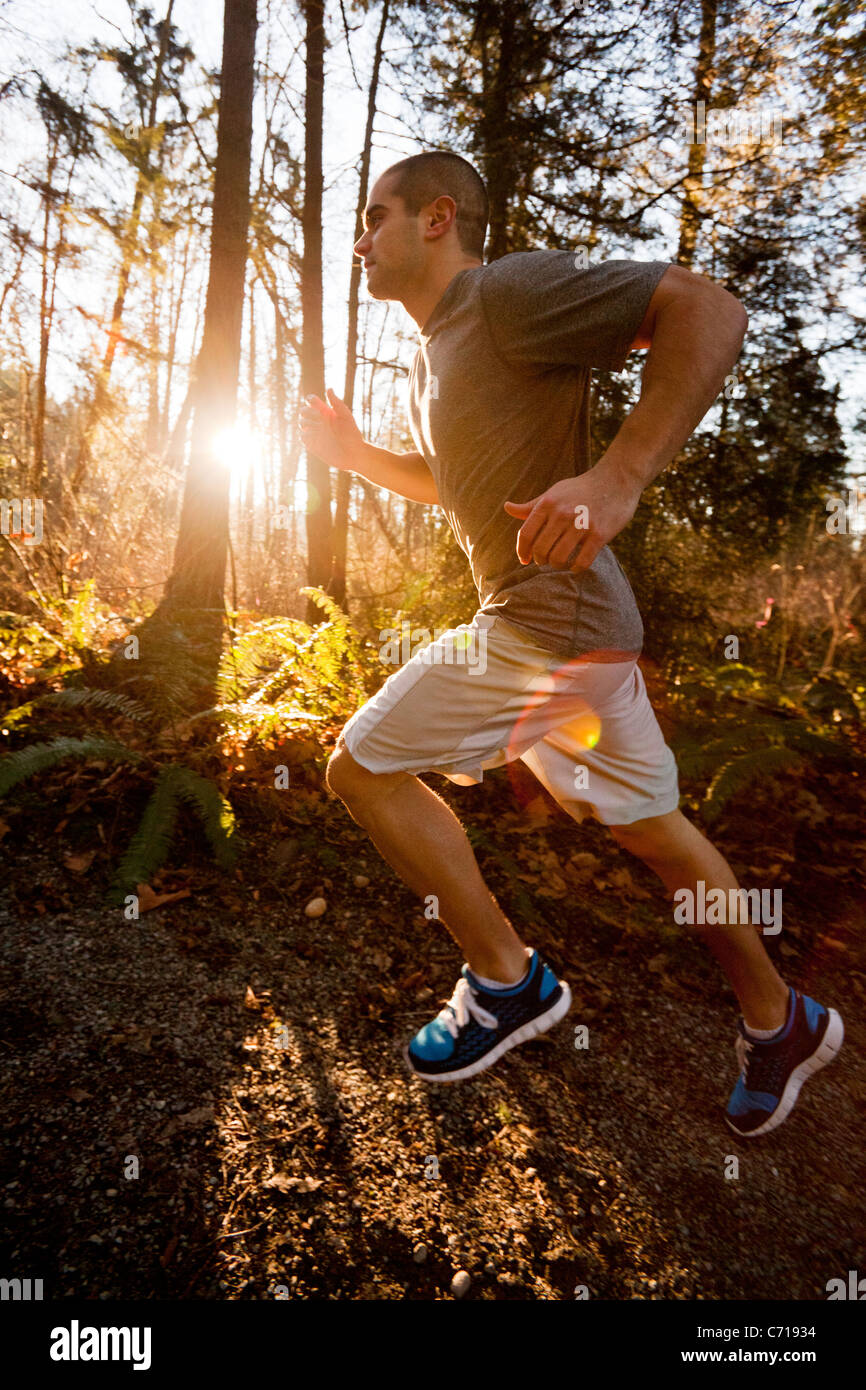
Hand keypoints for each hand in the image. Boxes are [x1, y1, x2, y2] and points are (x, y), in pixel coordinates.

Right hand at [297, 388, 363, 470]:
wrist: (353, 454)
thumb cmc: (352, 434)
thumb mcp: (346, 416)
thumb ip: (336, 403)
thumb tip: (329, 389)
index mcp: (326, 412)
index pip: (311, 401)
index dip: (310, 399)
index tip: (315, 402)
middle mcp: (318, 422)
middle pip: (303, 411)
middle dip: (308, 412)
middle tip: (320, 417)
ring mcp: (315, 433)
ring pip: (302, 423)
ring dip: (309, 424)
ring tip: (321, 429)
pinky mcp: (312, 445)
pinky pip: (303, 437)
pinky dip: (308, 435)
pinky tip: (318, 437)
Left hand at [503, 463, 641, 570]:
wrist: (616, 479)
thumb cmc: (581, 488)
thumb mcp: (554, 492)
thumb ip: (531, 506)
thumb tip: (507, 508)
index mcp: (548, 503)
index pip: (525, 534)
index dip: (521, 551)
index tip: (524, 559)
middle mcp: (562, 514)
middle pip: (540, 550)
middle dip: (540, 560)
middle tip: (545, 560)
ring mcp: (581, 524)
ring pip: (558, 559)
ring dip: (556, 565)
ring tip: (560, 562)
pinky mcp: (599, 534)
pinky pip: (582, 562)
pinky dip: (576, 568)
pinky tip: (576, 565)